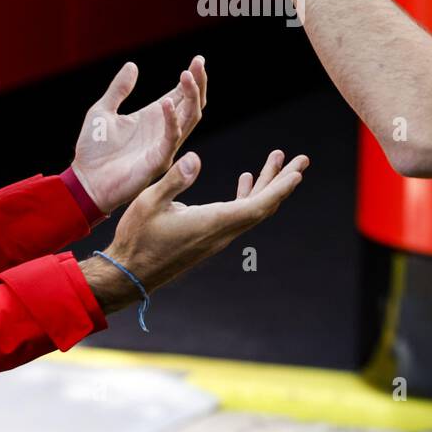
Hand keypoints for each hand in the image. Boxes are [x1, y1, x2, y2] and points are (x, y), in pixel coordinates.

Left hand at [70, 57, 207, 212]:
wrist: (84, 181)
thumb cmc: (93, 151)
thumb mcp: (102, 111)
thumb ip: (119, 89)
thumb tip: (132, 65)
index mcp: (152, 118)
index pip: (179, 95)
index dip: (191, 78)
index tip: (198, 59)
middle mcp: (163, 130)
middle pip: (192, 104)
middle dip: (198, 84)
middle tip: (199, 63)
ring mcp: (163, 146)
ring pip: (189, 119)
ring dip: (191, 97)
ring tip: (187, 76)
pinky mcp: (157, 161)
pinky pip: (171, 139)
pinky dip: (171, 120)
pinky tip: (166, 102)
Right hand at [81, 149, 309, 312]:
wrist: (130, 274)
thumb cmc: (137, 239)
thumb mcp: (150, 202)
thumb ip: (175, 179)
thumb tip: (196, 158)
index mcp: (213, 223)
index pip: (258, 205)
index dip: (280, 188)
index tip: (298, 172)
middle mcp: (222, 232)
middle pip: (263, 206)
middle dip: (283, 181)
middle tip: (301, 159)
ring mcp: (217, 237)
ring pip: (252, 209)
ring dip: (266, 184)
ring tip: (275, 159)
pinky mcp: (210, 238)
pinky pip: (239, 215)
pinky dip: (248, 195)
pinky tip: (245, 179)